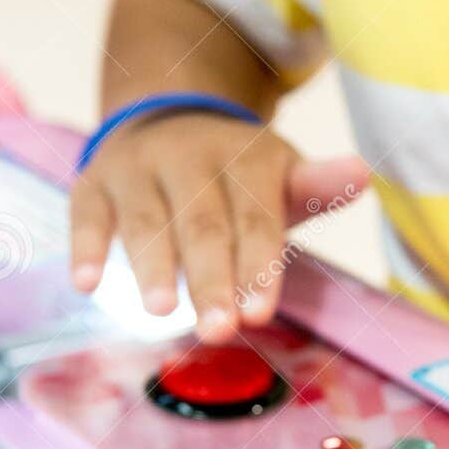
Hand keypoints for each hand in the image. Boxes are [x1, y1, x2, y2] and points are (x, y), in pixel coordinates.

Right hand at [70, 111, 368, 337]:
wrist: (166, 118)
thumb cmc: (234, 176)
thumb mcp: (278, 177)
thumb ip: (315, 187)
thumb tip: (363, 173)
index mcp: (246, 158)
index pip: (256, 217)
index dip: (258, 265)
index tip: (259, 314)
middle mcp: (190, 155)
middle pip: (202, 223)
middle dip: (211, 278)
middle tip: (217, 330)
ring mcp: (138, 166)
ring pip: (145, 219)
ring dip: (153, 266)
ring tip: (161, 311)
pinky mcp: (94, 181)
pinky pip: (86, 213)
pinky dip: (86, 247)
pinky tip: (88, 284)